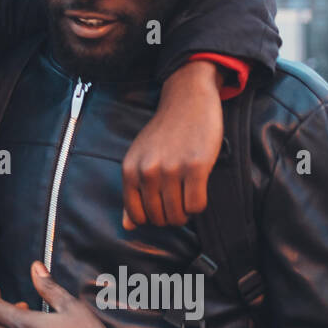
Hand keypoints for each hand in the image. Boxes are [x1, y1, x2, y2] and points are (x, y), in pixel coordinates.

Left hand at [122, 59, 222, 229]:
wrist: (187, 101)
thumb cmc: (163, 134)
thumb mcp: (139, 158)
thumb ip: (133, 192)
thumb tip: (128, 226)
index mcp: (130, 170)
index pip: (136, 216)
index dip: (151, 219)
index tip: (161, 208)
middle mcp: (147, 171)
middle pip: (159, 218)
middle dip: (170, 217)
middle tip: (179, 202)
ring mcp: (171, 169)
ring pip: (178, 215)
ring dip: (185, 213)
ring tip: (188, 196)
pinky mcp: (196, 167)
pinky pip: (197, 205)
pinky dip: (199, 205)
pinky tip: (198, 190)